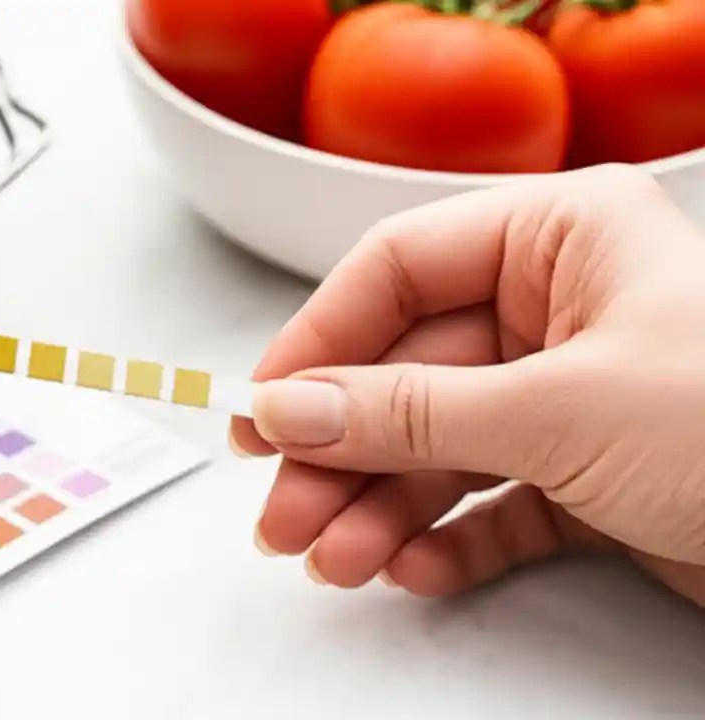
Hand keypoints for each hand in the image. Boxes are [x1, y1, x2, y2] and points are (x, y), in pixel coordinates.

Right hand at [231, 164, 704, 605]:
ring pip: (440, 446)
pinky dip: (446, 541)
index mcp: (560, 237)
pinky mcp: (587, 475)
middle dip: (340, 451)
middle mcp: (560, 307)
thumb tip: (290, 409)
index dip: (319, 342)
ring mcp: (570, 394)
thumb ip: (408, 412)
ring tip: (334, 561)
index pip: (397, 271)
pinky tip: (408, 570)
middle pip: (406, 372)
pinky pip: (490, 501)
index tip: (263, 407)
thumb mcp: (558, 408)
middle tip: (282, 511)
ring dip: (379, 508)